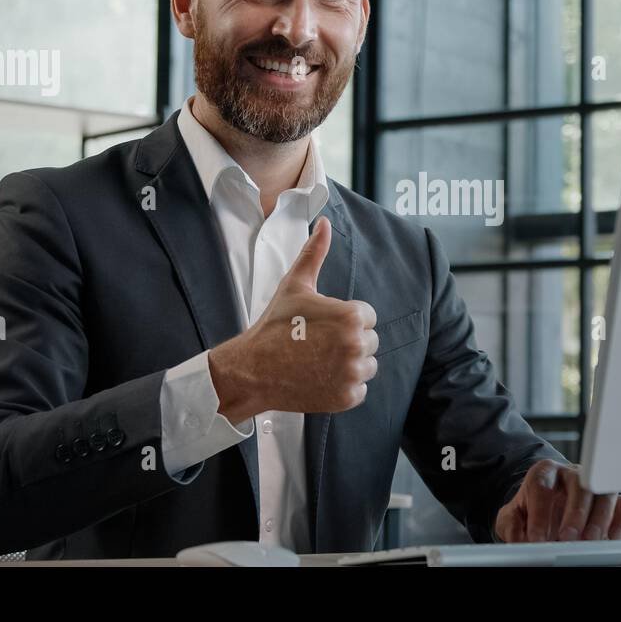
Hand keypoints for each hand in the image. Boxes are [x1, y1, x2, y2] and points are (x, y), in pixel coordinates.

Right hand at [208, 216, 378, 419]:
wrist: (252, 369)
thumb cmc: (274, 326)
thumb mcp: (295, 285)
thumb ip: (315, 252)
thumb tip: (324, 223)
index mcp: (351, 316)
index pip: (366, 316)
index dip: (344, 319)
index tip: (321, 326)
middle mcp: (357, 345)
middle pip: (369, 341)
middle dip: (347, 341)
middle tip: (317, 344)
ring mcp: (352, 374)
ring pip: (367, 366)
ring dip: (349, 365)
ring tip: (319, 361)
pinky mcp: (346, 398)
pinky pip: (359, 390)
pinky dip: (343, 387)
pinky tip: (320, 378)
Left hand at [494, 460, 620, 542]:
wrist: (549, 510)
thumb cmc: (532, 510)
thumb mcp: (513, 516)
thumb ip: (511, 525)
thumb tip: (518, 539)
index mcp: (545, 473)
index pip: (542, 486)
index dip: (539, 514)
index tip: (536, 539)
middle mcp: (573, 474)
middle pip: (579, 485)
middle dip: (574, 513)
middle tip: (567, 538)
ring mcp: (596, 486)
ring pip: (605, 493)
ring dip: (599, 519)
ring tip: (589, 541)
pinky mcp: (614, 501)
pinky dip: (620, 522)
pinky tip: (610, 538)